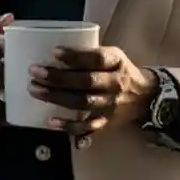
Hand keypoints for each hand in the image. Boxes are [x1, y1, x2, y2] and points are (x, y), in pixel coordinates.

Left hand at [28, 46, 157, 143]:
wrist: (145, 97)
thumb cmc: (119, 71)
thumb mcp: (113, 56)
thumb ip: (90, 54)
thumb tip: (54, 53)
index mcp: (116, 63)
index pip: (96, 58)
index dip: (75, 56)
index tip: (53, 52)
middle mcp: (115, 84)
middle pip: (86, 81)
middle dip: (58, 77)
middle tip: (34, 72)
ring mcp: (110, 105)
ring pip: (83, 103)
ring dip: (57, 97)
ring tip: (35, 90)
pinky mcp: (106, 122)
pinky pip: (87, 126)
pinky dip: (69, 126)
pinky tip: (51, 121)